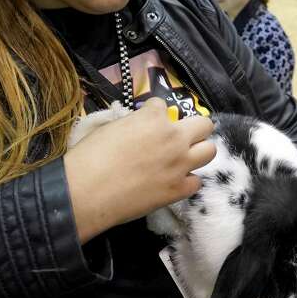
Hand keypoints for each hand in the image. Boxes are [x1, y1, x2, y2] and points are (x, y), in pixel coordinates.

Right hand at [63, 100, 215, 242]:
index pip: (163, 106)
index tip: (146, 125)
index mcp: (154, 118)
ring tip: (184, 157)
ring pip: (210, 151)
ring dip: (198, 152)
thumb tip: (138, 129)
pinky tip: (174, 182)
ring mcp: (180, 164)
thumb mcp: (110, 127)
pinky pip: (197, 181)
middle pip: (204, 125)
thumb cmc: (89, 156)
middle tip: (181, 137)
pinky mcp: (179, 189)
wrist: (87, 191)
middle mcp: (174, 137)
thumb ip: (133, 124)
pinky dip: (187, 181)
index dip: (154, 115)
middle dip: (194, 128)